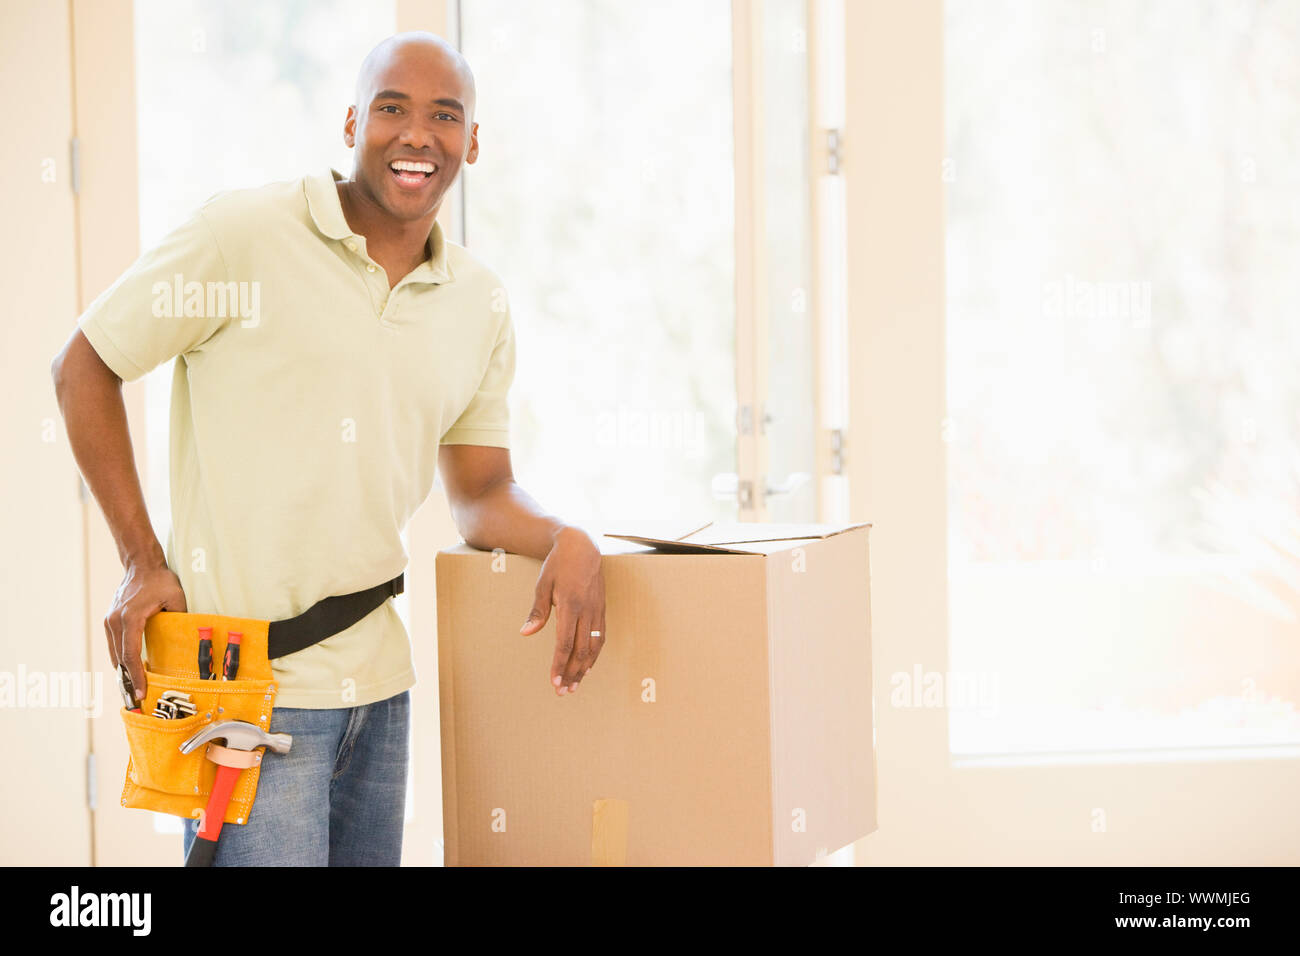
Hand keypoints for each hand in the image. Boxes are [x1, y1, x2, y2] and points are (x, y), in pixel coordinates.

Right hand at [106, 558, 187, 705]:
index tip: (141, 692)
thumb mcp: (176, 598)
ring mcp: (109, 621)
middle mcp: (115, 622)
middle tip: (136, 699)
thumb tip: (187, 641)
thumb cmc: (160, 581)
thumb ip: (179, 619)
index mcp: (130, 619)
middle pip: (120, 658)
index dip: (136, 676)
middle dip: (128, 680)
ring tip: (132, 690)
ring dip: (123, 671)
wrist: (141, 564)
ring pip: (114, 653)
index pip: (131, 654)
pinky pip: (113, 645)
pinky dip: (120, 659)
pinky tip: (128, 671)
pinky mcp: (109, 620)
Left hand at [520, 526, 604, 695]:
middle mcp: (587, 610)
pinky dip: (594, 655)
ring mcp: (597, 611)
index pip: (565, 643)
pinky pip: (600, 638)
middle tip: (563, 692)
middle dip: (571, 674)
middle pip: (581, 650)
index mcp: (570, 605)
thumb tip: (526, 633)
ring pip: (594, 647)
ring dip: (584, 669)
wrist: (582, 546)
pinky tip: (588, 666)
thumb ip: (537, 611)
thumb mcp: (543, 584)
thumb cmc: (559, 565)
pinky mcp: (602, 609)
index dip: (559, 665)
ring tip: (575, 685)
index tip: (554, 682)